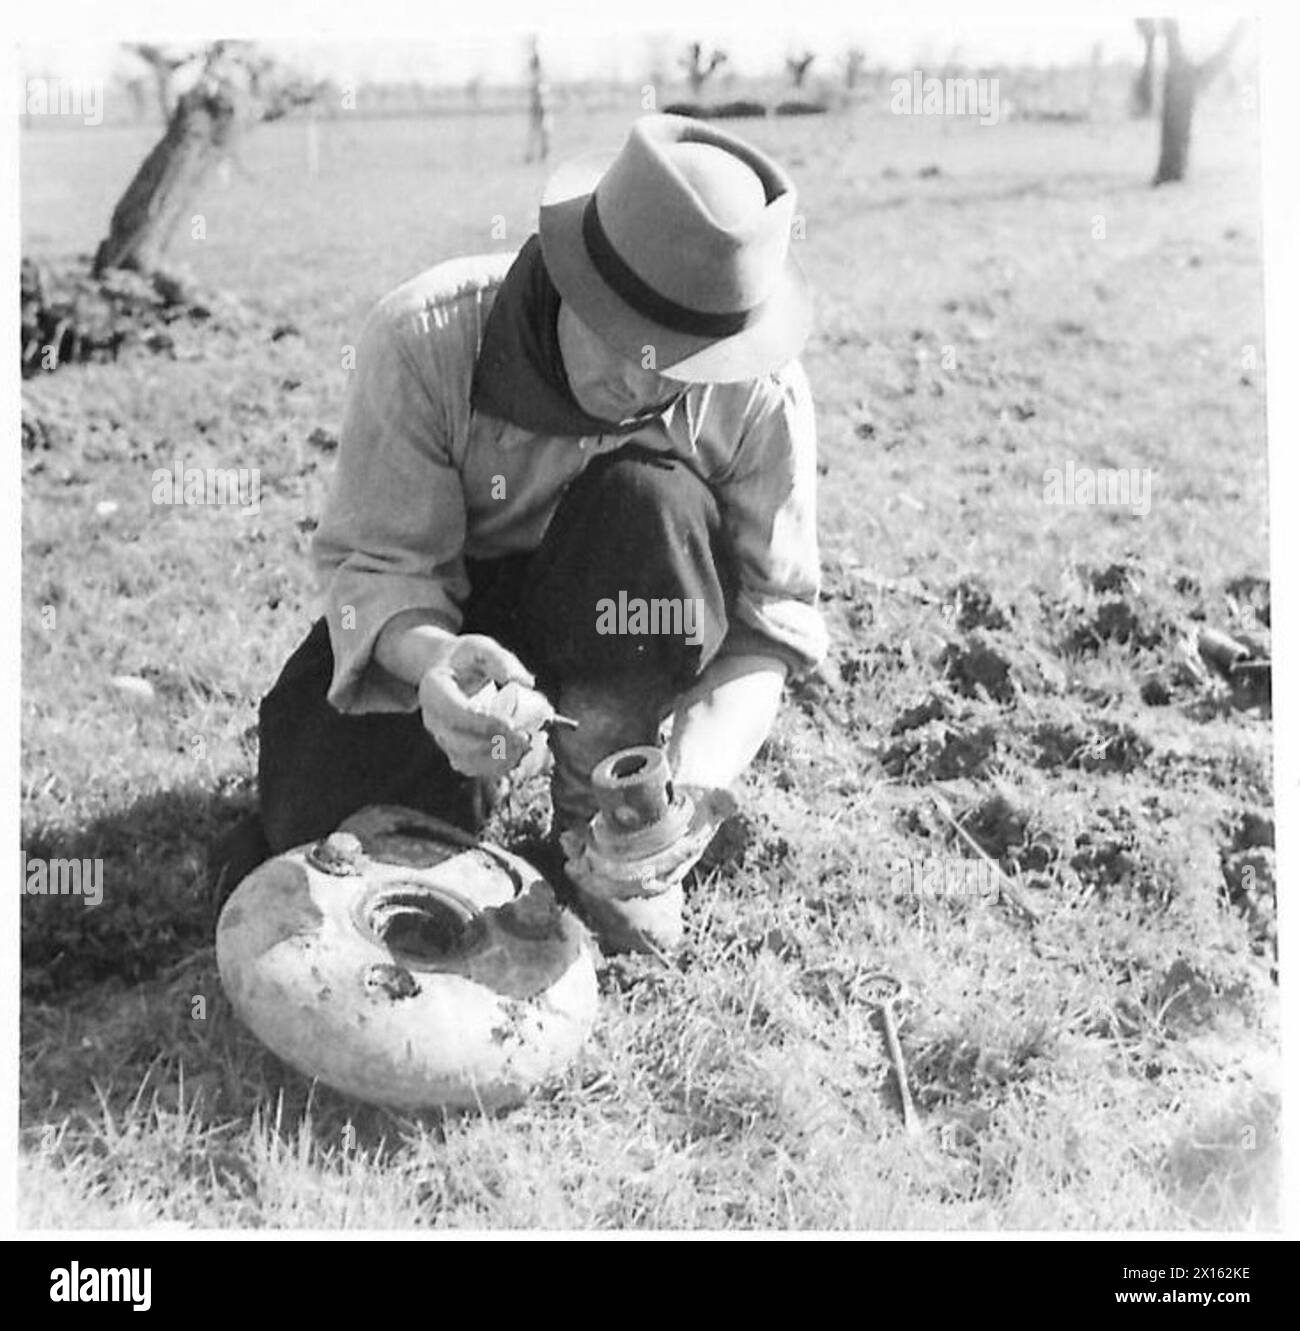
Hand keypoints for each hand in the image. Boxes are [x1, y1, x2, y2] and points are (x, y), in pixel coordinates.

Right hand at [416, 634, 552, 777]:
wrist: (448, 671)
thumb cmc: (466, 658)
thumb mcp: (481, 648)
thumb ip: (501, 661)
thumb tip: (525, 683)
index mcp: (434, 690)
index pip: (457, 713)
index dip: (484, 722)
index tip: (513, 724)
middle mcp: (433, 718)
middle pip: (460, 742)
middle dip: (495, 744)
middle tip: (527, 738)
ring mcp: (441, 737)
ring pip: (466, 760)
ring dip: (498, 760)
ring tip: (526, 748)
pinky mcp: (453, 750)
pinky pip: (471, 767)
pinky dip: (494, 767)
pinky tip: (518, 756)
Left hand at [561, 784, 737, 895]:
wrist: (690, 793)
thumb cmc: (702, 800)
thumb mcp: (715, 800)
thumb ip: (724, 801)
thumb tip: (732, 799)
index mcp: (675, 864)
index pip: (652, 882)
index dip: (631, 883)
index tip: (612, 877)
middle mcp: (653, 869)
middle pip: (621, 883)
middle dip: (598, 878)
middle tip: (578, 865)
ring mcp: (635, 861)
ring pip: (605, 873)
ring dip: (584, 865)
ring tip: (568, 852)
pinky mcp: (621, 850)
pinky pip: (597, 858)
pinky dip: (581, 850)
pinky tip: (568, 841)